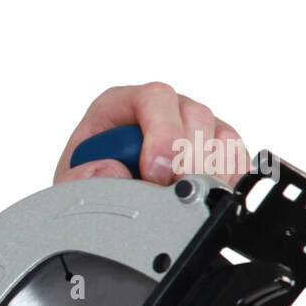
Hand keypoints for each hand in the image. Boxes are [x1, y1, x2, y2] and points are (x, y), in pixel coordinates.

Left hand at [52, 82, 251, 188]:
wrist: (104, 206)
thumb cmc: (88, 185)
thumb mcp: (68, 185)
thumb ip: (81, 178)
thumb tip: (112, 170)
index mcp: (122, 104)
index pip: (154, 98)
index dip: (161, 134)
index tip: (155, 173)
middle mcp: (162, 109)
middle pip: (194, 115)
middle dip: (187, 160)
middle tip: (171, 193)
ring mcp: (192, 126)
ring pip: (220, 134)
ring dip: (208, 171)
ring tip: (183, 198)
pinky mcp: (216, 148)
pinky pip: (237, 154)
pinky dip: (227, 177)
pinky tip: (206, 195)